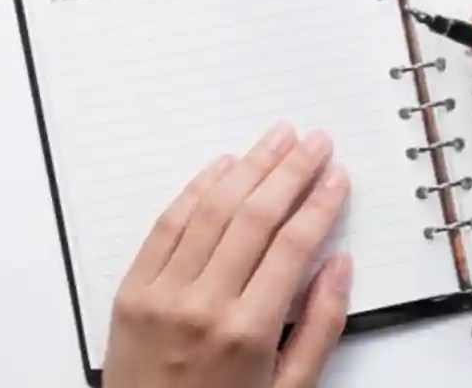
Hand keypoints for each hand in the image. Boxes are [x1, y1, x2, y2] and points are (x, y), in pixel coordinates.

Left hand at [104, 123, 352, 387]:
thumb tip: (339, 264)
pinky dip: (195, 190)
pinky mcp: (132, 291)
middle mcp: (203, 304)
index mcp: (248, 332)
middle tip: (314, 141)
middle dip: (290, 171)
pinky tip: (221, 167)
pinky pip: (166, 226)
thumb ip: (320, 327)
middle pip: (255, 216)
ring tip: (276, 138)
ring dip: (248, 167)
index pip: (293, 245)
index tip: (337, 175)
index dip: (319, 203)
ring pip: (211, 211)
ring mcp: (162, 294)